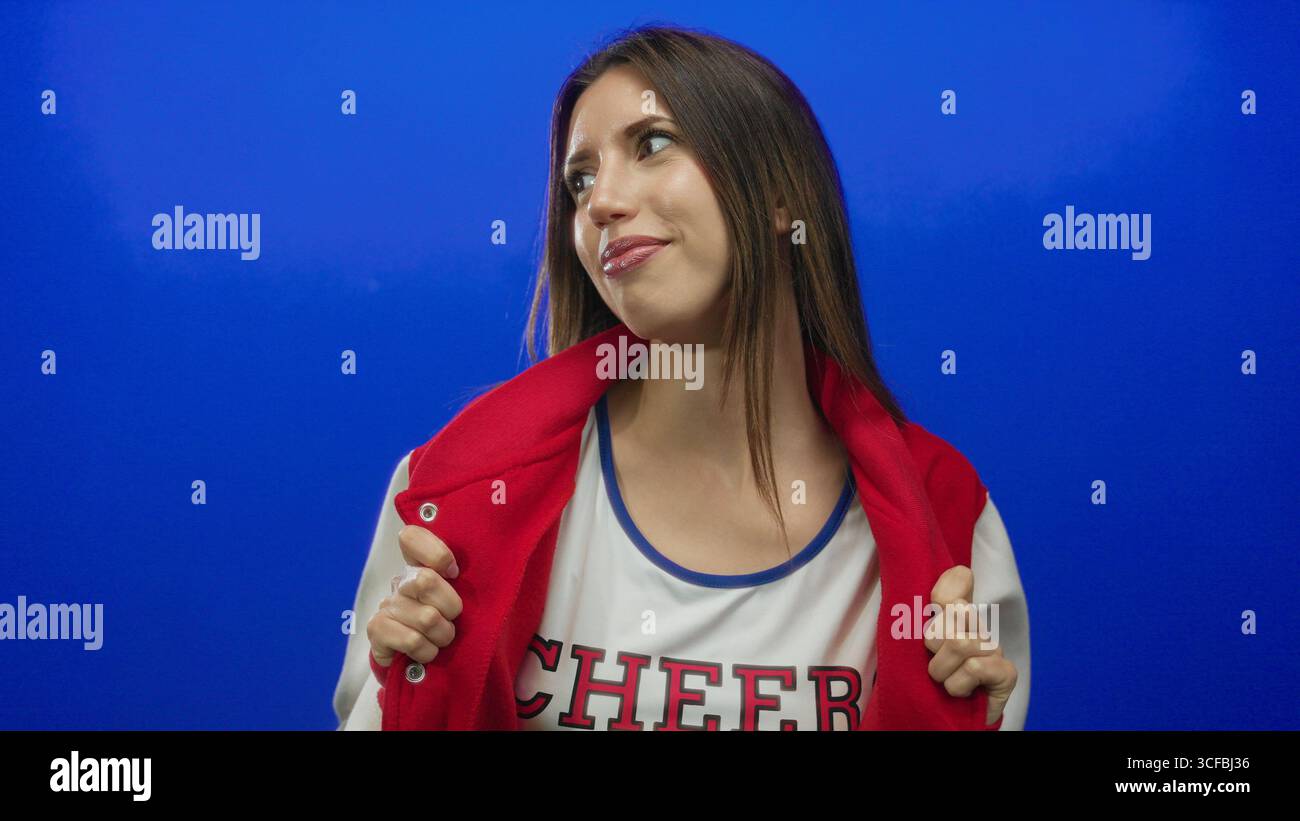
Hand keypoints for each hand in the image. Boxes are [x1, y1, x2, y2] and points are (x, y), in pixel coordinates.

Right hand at [366, 524, 463, 666]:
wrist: (420, 667)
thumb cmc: (447, 628)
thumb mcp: (462, 602)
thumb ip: (466, 583)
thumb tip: (468, 569)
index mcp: (422, 567)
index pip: (411, 537)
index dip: (436, 553)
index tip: (454, 573)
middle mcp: (401, 582)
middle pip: (426, 580)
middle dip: (450, 608)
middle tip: (451, 620)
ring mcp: (387, 605)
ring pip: (427, 617)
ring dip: (442, 636)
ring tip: (439, 640)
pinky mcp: (377, 628)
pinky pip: (412, 640)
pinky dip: (427, 651)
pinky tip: (424, 652)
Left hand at [924, 565, 1017, 726]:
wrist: (945, 720)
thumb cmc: (926, 682)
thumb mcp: (913, 644)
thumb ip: (916, 612)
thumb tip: (943, 577)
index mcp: (957, 613)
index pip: (959, 576)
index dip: (942, 592)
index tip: (932, 611)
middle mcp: (979, 626)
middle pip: (953, 611)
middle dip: (933, 642)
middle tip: (933, 660)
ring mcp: (995, 648)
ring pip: (960, 642)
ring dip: (941, 670)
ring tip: (943, 680)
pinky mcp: (1007, 672)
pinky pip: (974, 668)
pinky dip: (957, 685)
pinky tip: (960, 692)